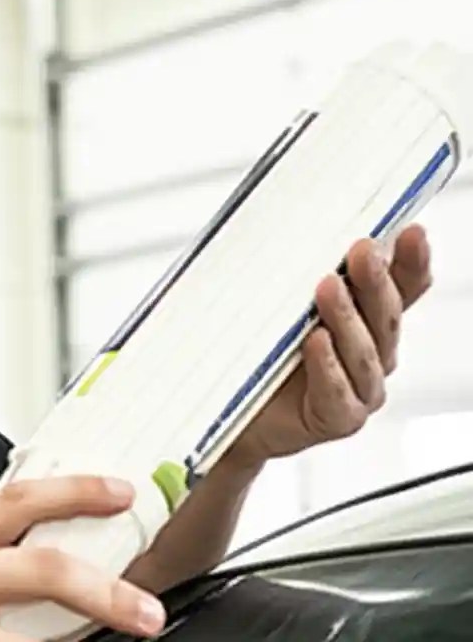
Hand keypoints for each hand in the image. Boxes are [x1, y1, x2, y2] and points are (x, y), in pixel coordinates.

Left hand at [226, 224, 433, 465]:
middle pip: (384, 316)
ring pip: (363, 352)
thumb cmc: (258, 352)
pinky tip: (316, 342)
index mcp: (369, 319)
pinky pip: (338, 392)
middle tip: (361, 251)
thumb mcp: (278, 304)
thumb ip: (297, 275)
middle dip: (375, 281)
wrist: (232, 411)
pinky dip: (327, 366)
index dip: (410, 261)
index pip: (403, 287)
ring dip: (345, 317)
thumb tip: (297, 224)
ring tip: (327, 288)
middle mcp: (374, 353)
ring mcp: (361, 389)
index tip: (410, 232)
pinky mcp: (338, 418)